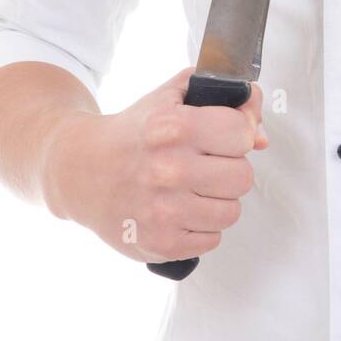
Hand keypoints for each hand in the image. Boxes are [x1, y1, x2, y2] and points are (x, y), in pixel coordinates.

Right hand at [43, 69, 266, 263]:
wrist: (80, 170)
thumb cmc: (135, 132)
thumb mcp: (174, 96)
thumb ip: (228, 99)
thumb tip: (261, 138)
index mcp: (174, 127)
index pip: (242, 134)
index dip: (236, 135)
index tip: (220, 137)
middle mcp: (169, 170)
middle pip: (243, 178)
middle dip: (229, 170)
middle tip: (204, 165)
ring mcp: (163, 211)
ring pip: (231, 212)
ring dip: (217, 201)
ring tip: (192, 189)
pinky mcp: (160, 243)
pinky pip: (212, 240)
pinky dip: (201, 227)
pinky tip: (180, 211)